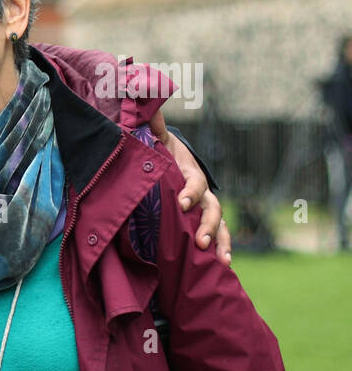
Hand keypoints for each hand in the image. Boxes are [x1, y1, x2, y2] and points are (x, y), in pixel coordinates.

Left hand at [150, 112, 230, 265]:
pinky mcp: (201, 222)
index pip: (194, 183)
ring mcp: (204, 209)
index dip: (190, 192)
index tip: (182, 203)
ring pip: (220, 225)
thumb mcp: (155, 139)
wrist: (168, 162)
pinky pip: (217, 237)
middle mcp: (201, 192)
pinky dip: (221, 250)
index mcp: (189, 173)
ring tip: (221, 260)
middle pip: (212, 209)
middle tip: (200, 240)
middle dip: (208, 225)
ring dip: (221, 241)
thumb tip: (148, 103)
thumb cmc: (159, 152)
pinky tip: (222, 268)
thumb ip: (151, 126)